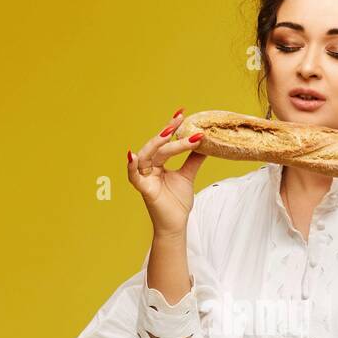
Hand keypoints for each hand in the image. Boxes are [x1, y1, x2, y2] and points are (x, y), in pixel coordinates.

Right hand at [127, 106, 205, 236]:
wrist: (176, 225)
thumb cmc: (177, 202)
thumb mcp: (188, 176)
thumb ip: (193, 159)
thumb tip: (206, 142)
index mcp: (158, 163)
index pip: (165, 142)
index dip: (172, 127)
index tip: (181, 113)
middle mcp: (149, 168)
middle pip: (158, 146)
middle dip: (167, 132)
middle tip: (180, 119)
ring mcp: (145, 177)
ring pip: (148, 156)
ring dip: (158, 144)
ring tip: (169, 132)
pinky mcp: (144, 189)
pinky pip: (134, 176)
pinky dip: (131, 166)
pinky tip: (132, 155)